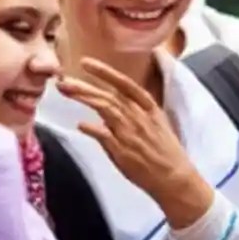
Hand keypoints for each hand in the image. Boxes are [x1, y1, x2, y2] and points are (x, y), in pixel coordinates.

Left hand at [56, 57, 213, 228]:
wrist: (174, 177)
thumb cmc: (166, 152)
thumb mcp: (156, 126)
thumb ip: (134, 116)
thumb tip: (109, 113)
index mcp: (150, 109)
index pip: (126, 84)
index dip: (105, 73)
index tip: (86, 63)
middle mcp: (139, 117)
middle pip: (109, 96)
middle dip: (85, 85)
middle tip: (63, 79)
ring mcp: (130, 133)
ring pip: (104, 109)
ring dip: (83, 98)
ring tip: (66, 91)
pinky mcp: (122, 150)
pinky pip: (103, 135)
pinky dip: (91, 128)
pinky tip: (79, 125)